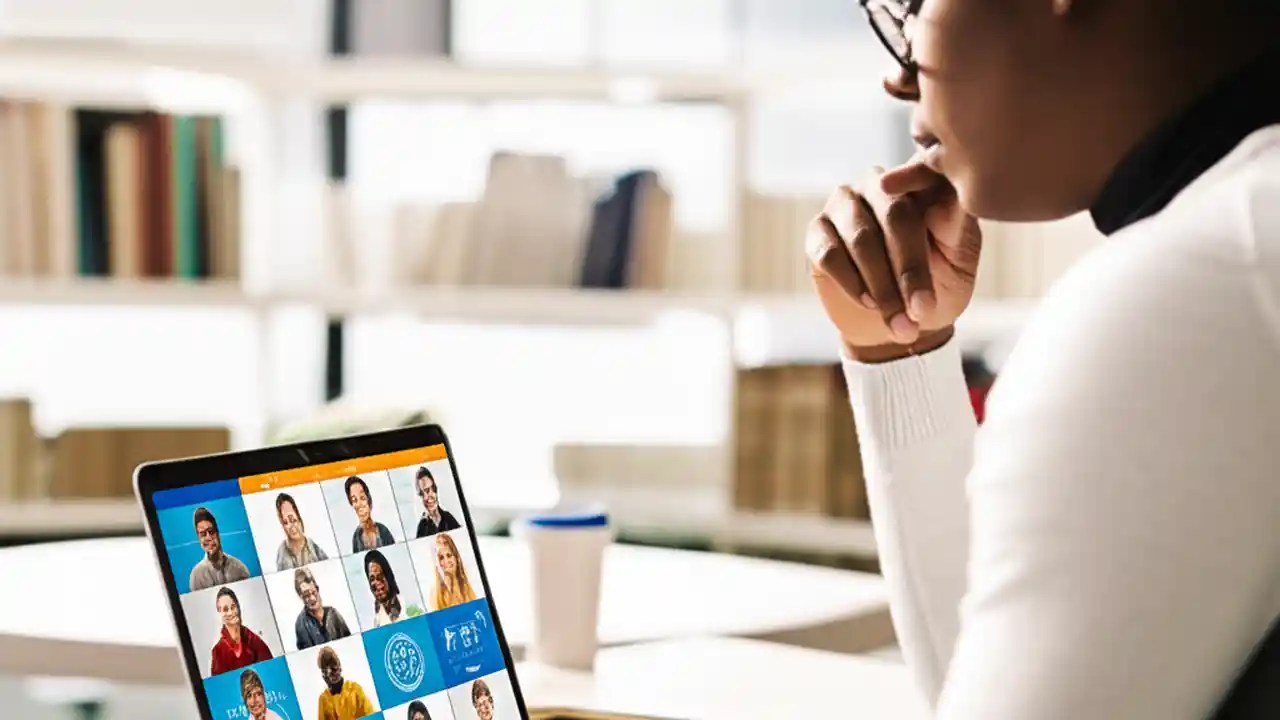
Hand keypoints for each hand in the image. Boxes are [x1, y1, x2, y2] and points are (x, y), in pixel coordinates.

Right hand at [807, 158, 981, 362]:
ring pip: (860, 238)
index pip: (924, 178)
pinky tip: (869, 303)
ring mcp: (843, 205)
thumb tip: (961, 199)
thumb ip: (957, 226)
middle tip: (922, 309)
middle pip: (893, 214)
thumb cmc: (939, 284)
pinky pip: (830, 254)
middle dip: (909, 267)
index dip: (929, 198)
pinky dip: (852, 283)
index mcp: (918, 182)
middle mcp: (878, 185)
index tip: (939, 232)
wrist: (900, 322)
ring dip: (882, 285)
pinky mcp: (817, 232)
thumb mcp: (960, 259)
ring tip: (899, 320)